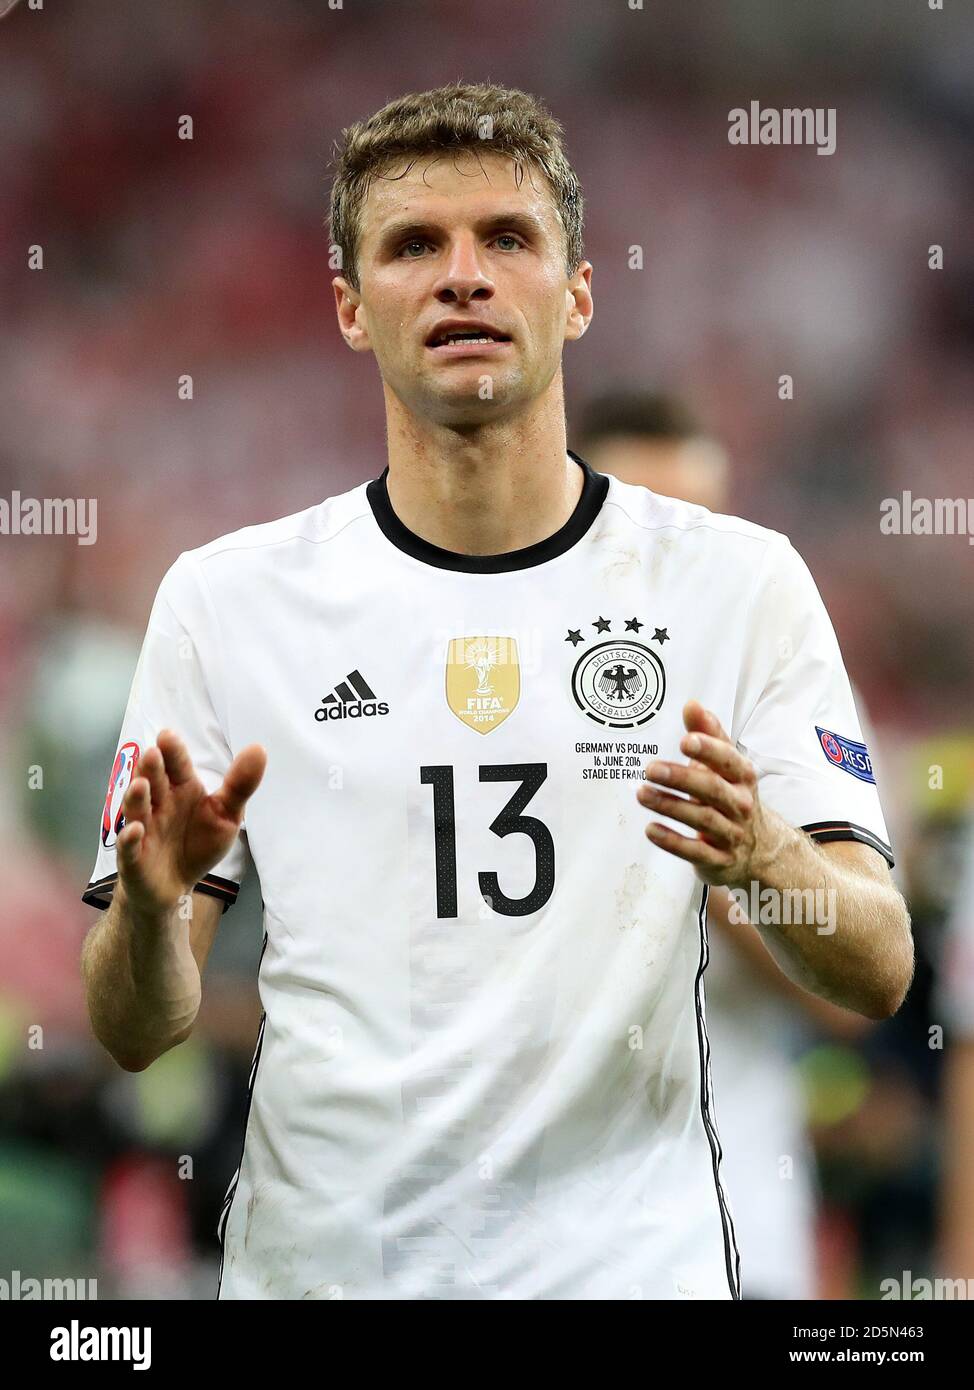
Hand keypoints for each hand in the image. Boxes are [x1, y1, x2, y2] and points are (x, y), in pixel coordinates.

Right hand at [116, 729, 265, 917]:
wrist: (176, 885)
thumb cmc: (198, 843)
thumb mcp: (226, 814)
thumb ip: (240, 784)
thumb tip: (259, 748)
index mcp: (181, 789)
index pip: (176, 766)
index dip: (172, 752)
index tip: (168, 736)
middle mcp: (159, 804)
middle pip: (153, 783)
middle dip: (151, 769)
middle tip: (152, 753)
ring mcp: (143, 829)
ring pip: (137, 810)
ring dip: (136, 797)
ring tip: (141, 784)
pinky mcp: (133, 858)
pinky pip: (129, 847)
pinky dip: (129, 838)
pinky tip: (135, 830)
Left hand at [636, 700, 772, 887]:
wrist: (759, 851)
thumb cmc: (732, 796)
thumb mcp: (725, 766)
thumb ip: (708, 734)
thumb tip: (691, 704)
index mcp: (743, 777)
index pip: (729, 761)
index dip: (709, 750)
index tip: (685, 740)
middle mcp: (740, 805)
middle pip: (712, 790)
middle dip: (681, 778)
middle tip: (650, 769)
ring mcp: (731, 834)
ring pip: (702, 819)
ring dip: (670, 806)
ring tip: (642, 793)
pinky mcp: (719, 860)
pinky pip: (696, 852)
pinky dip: (673, 841)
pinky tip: (650, 829)